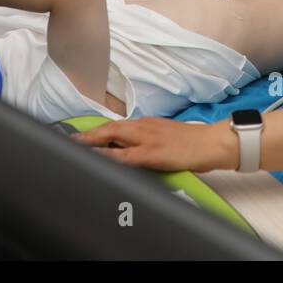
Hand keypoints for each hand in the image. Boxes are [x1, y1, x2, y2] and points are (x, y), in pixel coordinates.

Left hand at [71, 118, 235, 171]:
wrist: (213, 142)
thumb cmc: (193, 143)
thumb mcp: (167, 136)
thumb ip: (148, 140)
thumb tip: (132, 150)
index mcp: (147, 124)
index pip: (118, 124)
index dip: (98, 130)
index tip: (83, 135)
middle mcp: (144, 127)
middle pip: (110, 127)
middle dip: (89, 133)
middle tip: (70, 139)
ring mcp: (147, 139)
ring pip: (113, 136)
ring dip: (93, 141)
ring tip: (75, 146)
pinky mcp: (152, 153)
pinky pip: (125, 156)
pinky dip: (109, 156)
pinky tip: (98, 158)